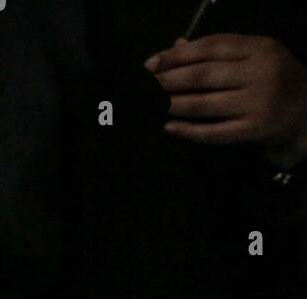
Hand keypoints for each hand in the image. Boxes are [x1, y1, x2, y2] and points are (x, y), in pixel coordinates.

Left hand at [147, 35, 306, 163]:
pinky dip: (189, 131)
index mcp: (260, 48)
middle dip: (169, 81)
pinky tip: (170, 127)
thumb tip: (176, 46)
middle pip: (204, 75)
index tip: (150, 63)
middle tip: (143, 87)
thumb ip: (219, 51)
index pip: (212, 47)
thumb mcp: (255, 56)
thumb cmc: (274, 78)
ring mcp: (259, 102)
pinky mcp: (254, 129)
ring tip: (151, 105)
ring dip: (174, 105)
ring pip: (205, 104)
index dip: (178, 55)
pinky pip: (214, 132)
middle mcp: (261, 73)